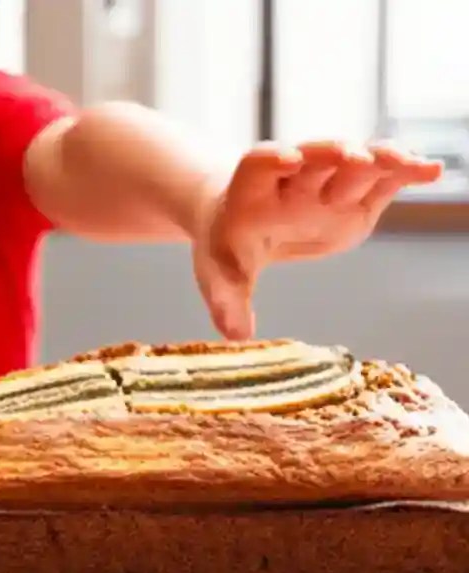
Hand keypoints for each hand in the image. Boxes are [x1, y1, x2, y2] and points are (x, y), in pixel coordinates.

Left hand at [193, 140, 441, 338]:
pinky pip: (382, 178)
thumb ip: (228, 300)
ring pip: (353, 162)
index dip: (271, 159)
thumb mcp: (222, 272)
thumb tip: (237, 336)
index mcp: (252, 193)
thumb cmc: (229, 245)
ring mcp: (327, 183)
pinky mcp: (356, 195)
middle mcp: (292, 180)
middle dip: (333, 156)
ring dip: (377, 159)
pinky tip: (430, 172)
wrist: (245, 222)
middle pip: (313, 158)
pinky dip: (404, 174)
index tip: (286, 159)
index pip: (257, 165)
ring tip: (405, 163)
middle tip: (354, 158)